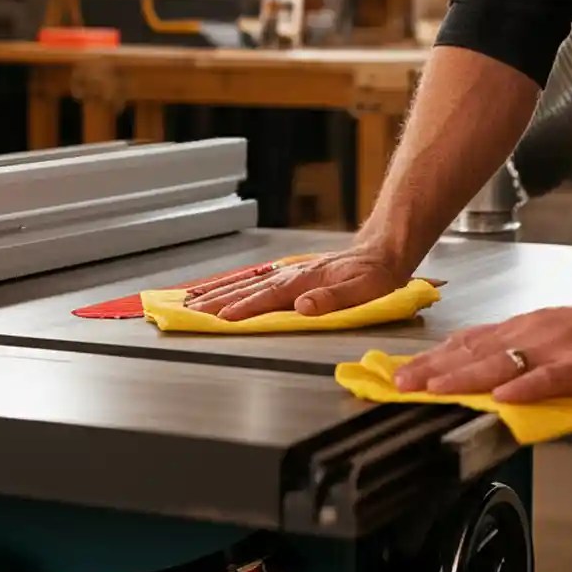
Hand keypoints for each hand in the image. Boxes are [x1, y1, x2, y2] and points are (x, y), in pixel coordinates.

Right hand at [184, 247, 408, 320]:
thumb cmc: (375, 277)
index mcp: (304, 282)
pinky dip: (232, 285)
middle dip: (217, 301)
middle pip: (247, 289)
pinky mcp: (288, 274)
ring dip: (218, 292)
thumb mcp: (363, 292)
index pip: (267, 298)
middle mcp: (290, 276)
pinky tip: (219, 289)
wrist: (381, 252)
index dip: (243, 309)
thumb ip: (333, 300)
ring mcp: (287, 273)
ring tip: (192, 301)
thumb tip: (302, 306)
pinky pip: (253, 279)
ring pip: (245, 283)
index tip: (220, 319)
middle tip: (190, 311)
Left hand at [394, 295, 571, 402]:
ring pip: (500, 362)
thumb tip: (466, 366)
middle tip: (398, 384)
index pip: (462, 344)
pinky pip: (548, 376)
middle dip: (431, 369)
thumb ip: (506, 350)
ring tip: (435, 388)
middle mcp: (527, 336)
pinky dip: (525, 386)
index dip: (427, 359)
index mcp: (516, 331)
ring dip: (464, 376)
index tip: (395, 374)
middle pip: (471, 353)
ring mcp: (552, 350)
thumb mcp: (540, 334)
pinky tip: (504, 396)